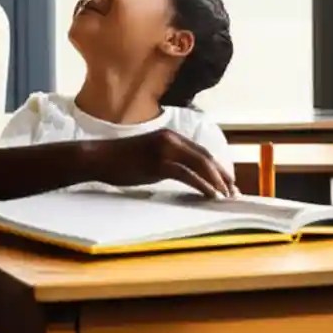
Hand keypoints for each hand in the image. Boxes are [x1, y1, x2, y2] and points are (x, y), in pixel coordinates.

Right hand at [78, 129, 235, 198]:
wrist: (99, 157)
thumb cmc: (120, 159)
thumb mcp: (148, 154)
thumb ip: (166, 160)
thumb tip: (183, 174)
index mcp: (170, 136)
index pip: (201, 151)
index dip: (217, 166)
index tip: (227, 181)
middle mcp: (171, 139)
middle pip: (205, 157)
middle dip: (222, 175)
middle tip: (234, 192)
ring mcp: (165, 150)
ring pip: (200, 164)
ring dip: (216, 181)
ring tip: (227, 196)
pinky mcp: (158, 164)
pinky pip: (187, 175)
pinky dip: (202, 185)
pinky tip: (211, 195)